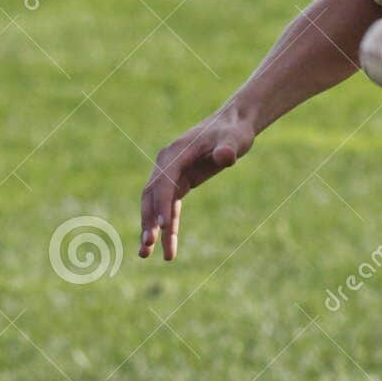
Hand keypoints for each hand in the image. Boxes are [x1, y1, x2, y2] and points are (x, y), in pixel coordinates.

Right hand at [138, 110, 253, 260]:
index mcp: (176, 152)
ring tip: (146, 255)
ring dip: (152, 228)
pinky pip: (169, 207)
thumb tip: (225, 157)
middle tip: (147, 246)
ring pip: (156, 205)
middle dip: (148, 221)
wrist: (232, 126)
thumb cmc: (234, 132)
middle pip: (152, 195)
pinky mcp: (179, 182)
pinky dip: (167, 226)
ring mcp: (171, 173)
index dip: (161, 203)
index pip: (164, 181)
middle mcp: (167, 163)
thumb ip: (229, 148)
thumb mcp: (235, 139)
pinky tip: (166, 248)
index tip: (161, 226)